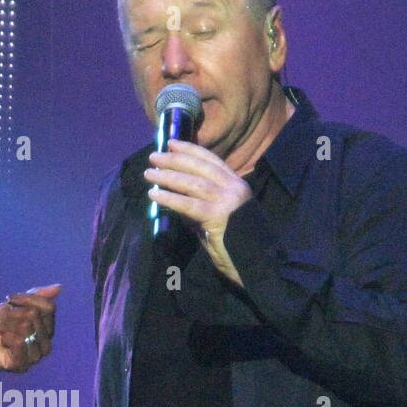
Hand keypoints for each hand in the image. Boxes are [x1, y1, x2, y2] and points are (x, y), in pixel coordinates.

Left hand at [0, 284, 59, 373]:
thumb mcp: (12, 306)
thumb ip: (35, 297)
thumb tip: (59, 287)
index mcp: (45, 329)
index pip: (49, 308)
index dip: (28, 299)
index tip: (9, 298)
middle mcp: (44, 344)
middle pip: (38, 317)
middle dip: (14, 313)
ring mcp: (33, 357)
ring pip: (29, 329)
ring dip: (8, 324)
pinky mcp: (21, 366)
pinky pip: (21, 344)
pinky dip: (9, 338)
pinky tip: (1, 339)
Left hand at [145, 138, 252, 285]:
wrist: (257, 263)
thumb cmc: (236, 244)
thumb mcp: (214, 218)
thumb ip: (197, 206)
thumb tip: (172, 199)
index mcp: (236, 185)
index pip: (211, 160)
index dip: (190, 150)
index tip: (171, 143)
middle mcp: (234, 188)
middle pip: (200, 167)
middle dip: (175, 160)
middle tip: (154, 156)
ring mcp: (228, 201)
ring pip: (194, 183)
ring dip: (169, 176)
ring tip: (150, 174)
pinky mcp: (219, 217)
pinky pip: (190, 205)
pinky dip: (170, 198)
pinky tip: (155, 195)